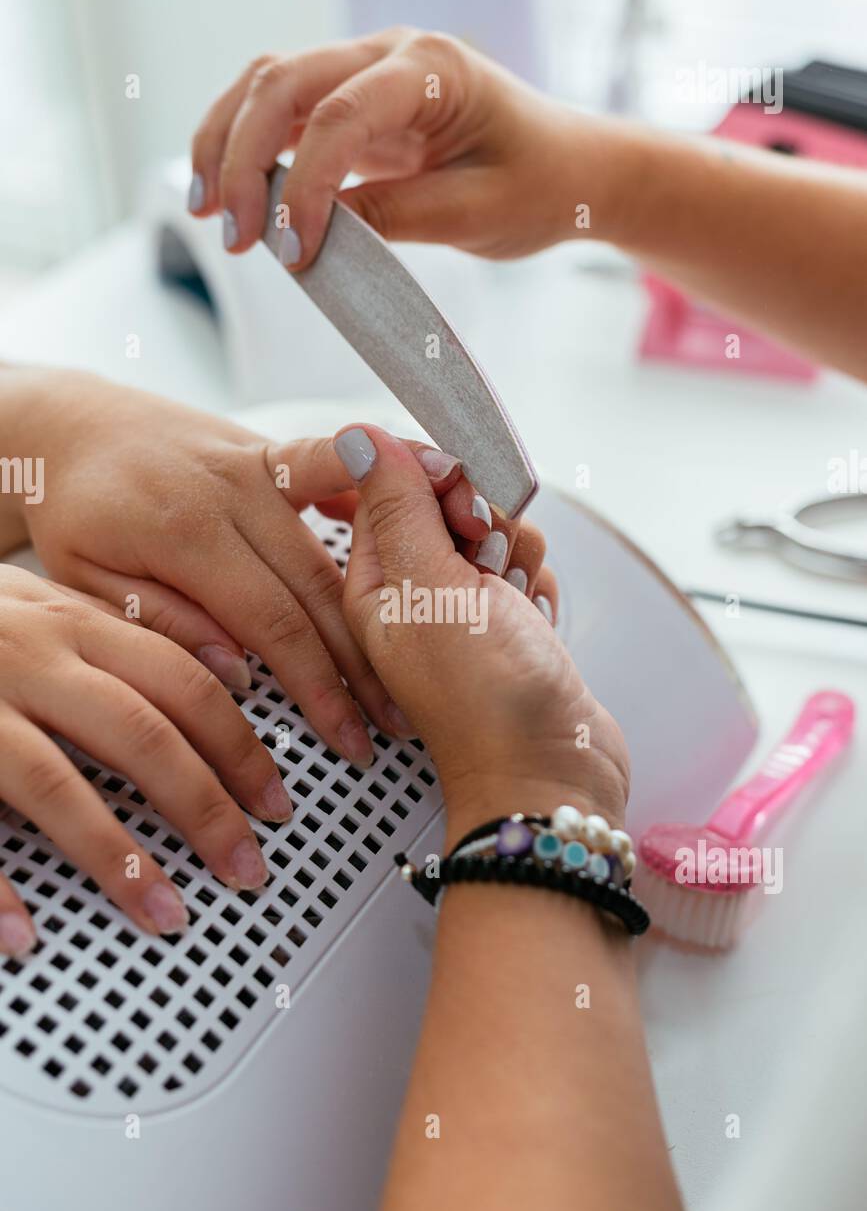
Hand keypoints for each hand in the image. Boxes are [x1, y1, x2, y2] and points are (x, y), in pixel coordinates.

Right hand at [0, 568, 293, 956]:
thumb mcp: (45, 602)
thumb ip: (127, 632)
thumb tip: (233, 668)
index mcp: (69, 623)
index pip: (182, 681)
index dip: (241, 745)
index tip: (278, 801)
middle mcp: (26, 658)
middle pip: (141, 735)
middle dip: (207, 808)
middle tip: (247, 867)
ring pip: (57, 786)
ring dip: (121, 861)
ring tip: (169, 915)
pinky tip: (23, 936)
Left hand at [4, 367, 494, 769]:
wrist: (73, 424)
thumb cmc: (77, 508)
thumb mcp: (88, 580)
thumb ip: (162, 624)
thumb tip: (235, 672)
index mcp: (185, 531)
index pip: (273, 625)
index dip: (318, 688)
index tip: (346, 736)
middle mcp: (232, 490)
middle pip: (320, 589)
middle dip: (362, 663)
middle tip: (393, 719)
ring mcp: (258, 463)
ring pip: (338, 543)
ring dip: (381, 602)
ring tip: (415, 652)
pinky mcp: (273, 451)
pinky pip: (339, 478)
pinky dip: (382, 500)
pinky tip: (426, 523)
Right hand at [189, 27, 624, 267]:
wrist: (567, 169)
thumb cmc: (538, 185)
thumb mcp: (477, 212)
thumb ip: (397, 217)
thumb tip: (317, 234)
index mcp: (433, 69)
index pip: (342, 113)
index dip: (303, 183)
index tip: (291, 251)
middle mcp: (391, 55)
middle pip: (283, 82)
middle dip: (243, 158)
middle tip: (232, 236)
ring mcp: (366, 72)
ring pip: (267, 86)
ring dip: (226, 144)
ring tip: (207, 212)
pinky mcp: (352, 103)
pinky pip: (281, 111)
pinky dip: (246, 149)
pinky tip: (228, 196)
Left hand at [335, 427, 629, 848]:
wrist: (550, 774)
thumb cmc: (484, 696)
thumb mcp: (430, 588)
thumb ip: (399, 507)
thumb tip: (361, 436)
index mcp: (372, 580)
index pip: (392, 485)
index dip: (435, 480)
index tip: (463, 511)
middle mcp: (412, 590)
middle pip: (450, 500)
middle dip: (485, 520)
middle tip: (488, 565)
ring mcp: (463, 606)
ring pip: (496, 530)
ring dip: (517, 553)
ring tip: (513, 604)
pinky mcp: (507, 620)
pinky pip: (524, 565)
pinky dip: (536, 584)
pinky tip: (534, 620)